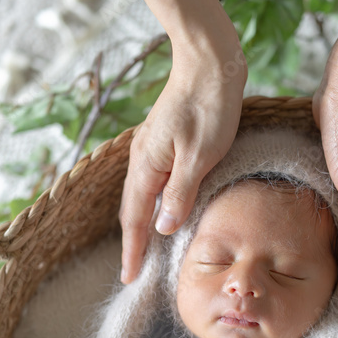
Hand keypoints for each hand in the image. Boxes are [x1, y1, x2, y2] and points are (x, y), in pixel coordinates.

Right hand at [119, 35, 246, 282]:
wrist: (209, 60)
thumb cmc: (210, 106)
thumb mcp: (200, 156)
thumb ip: (180, 194)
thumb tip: (161, 228)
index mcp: (146, 165)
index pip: (135, 219)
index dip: (133, 250)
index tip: (128, 278)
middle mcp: (142, 158)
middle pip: (132, 209)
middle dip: (132, 241)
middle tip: (133, 272)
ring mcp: (151, 147)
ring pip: (142, 194)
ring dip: (141, 222)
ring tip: (145, 248)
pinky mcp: (164, 140)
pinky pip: (153, 181)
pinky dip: (153, 202)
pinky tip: (163, 207)